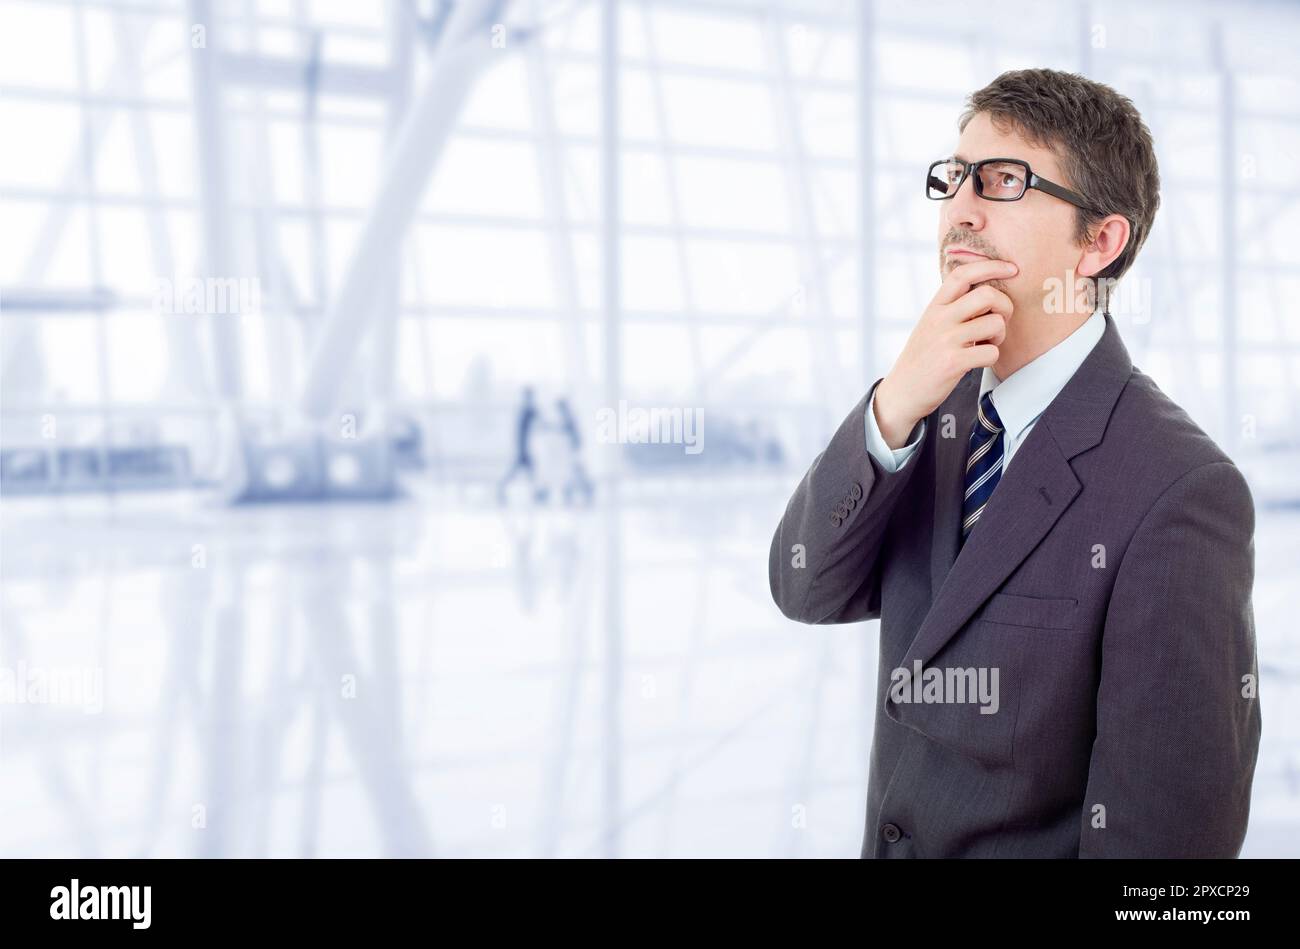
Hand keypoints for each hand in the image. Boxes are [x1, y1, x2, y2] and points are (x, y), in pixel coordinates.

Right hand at [872, 258, 1015, 448]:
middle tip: (1000, 320)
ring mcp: (946, 340)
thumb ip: (953, 308)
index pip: (963, 274)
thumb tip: (989, 294)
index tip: (1012, 269)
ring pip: (995, 323)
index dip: (991, 266)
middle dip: (1005, 306)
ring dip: (1000, 335)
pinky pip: (991, 352)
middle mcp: (940, 319)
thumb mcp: (930, 325)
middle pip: (987, 295)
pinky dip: (991, 357)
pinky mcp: (953, 363)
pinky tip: (978, 361)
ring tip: (987, 344)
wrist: (901, 392)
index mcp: (935, 306)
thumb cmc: (922, 359)